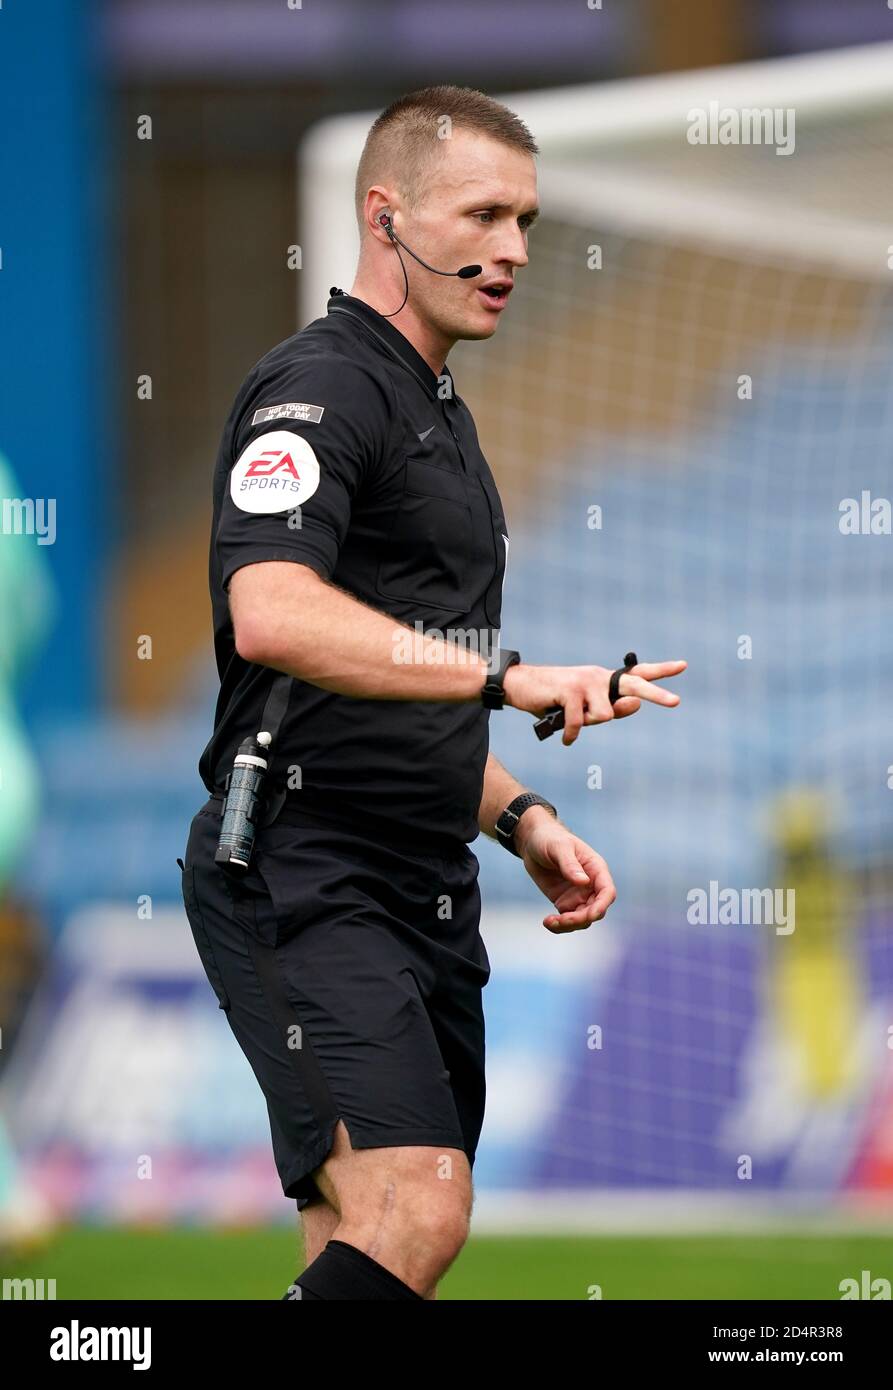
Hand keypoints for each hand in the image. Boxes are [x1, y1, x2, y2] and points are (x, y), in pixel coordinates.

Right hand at [503, 658, 686, 746]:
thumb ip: (612, 709)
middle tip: (677, 702)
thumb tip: (637, 705)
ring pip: (605, 715)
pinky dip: (571, 734)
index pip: (638, 673)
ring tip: (569, 719)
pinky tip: (565, 738)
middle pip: (634, 686)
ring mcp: (586, 681)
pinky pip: (580, 722)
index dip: (661, 670)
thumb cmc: (555, 698)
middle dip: (656, 695)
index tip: (684, 666)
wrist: (522, 686)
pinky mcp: (571, 689)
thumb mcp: (586, 708)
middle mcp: (600, 676)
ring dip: (587, 724)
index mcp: (605, 679)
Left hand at [516, 813, 616, 932]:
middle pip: (596, 910)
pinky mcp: (565, 903)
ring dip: (569, 925)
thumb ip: (570, 864)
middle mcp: (591, 885)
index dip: (602, 905)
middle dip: (582, 919)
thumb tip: (583, 882)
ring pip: (583, 919)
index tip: (590, 915)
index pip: (607, 892)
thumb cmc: (550, 839)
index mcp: (596, 869)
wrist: (533, 842)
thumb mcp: (559, 847)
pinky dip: (559, 925)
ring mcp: (579, 896)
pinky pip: (567, 920)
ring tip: (551, 922)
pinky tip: (547, 922)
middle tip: (562, 920)